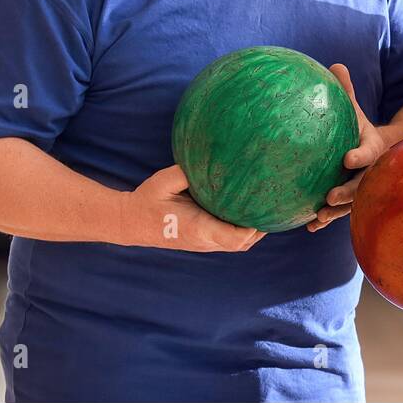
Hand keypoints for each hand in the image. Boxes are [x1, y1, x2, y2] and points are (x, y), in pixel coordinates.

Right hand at [118, 164, 263, 252]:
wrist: (130, 223)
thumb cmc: (147, 200)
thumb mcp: (164, 181)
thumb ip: (186, 172)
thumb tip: (212, 156)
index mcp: (198, 228)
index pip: (234, 238)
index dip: (253, 228)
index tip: (264, 209)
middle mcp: (204, 240)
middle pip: (243, 244)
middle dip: (260, 228)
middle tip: (272, 204)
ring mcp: (203, 244)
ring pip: (238, 245)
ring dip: (253, 230)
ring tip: (265, 207)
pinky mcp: (202, 241)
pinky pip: (228, 240)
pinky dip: (242, 230)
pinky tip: (248, 211)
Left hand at [307, 64, 388, 232]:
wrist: (377, 149)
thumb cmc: (359, 126)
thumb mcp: (356, 110)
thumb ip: (347, 92)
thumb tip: (335, 65)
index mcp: (373, 147)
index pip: (368, 153)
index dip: (359, 156)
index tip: (347, 158)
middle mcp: (370, 171)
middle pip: (361, 184)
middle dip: (347, 192)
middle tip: (330, 196)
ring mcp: (362, 189)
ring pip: (352, 204)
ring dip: (336, 212)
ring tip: (318, 216)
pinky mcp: (351, 201)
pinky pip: (340, 212)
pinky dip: (327, 220)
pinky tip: (310, 226)